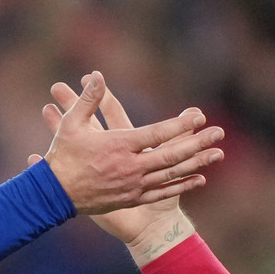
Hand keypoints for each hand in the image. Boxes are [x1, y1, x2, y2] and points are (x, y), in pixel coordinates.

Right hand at [33, 78, 205, 265]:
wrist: (55, 195)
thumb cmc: (63, 156)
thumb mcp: (71, 124)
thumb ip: (88, 99)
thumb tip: (97, 75)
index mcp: (119, 145)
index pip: (157, 133)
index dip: (180, 125)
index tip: (199, 116)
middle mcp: (131, 167)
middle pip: (172, 155)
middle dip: (198, 143)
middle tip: (219, 134)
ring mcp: (134, 185)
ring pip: (172, 174)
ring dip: (197, 163)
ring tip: (218, 155)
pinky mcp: (133, 198)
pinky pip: (163, 191)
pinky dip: (182, 185)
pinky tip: (199, 179)